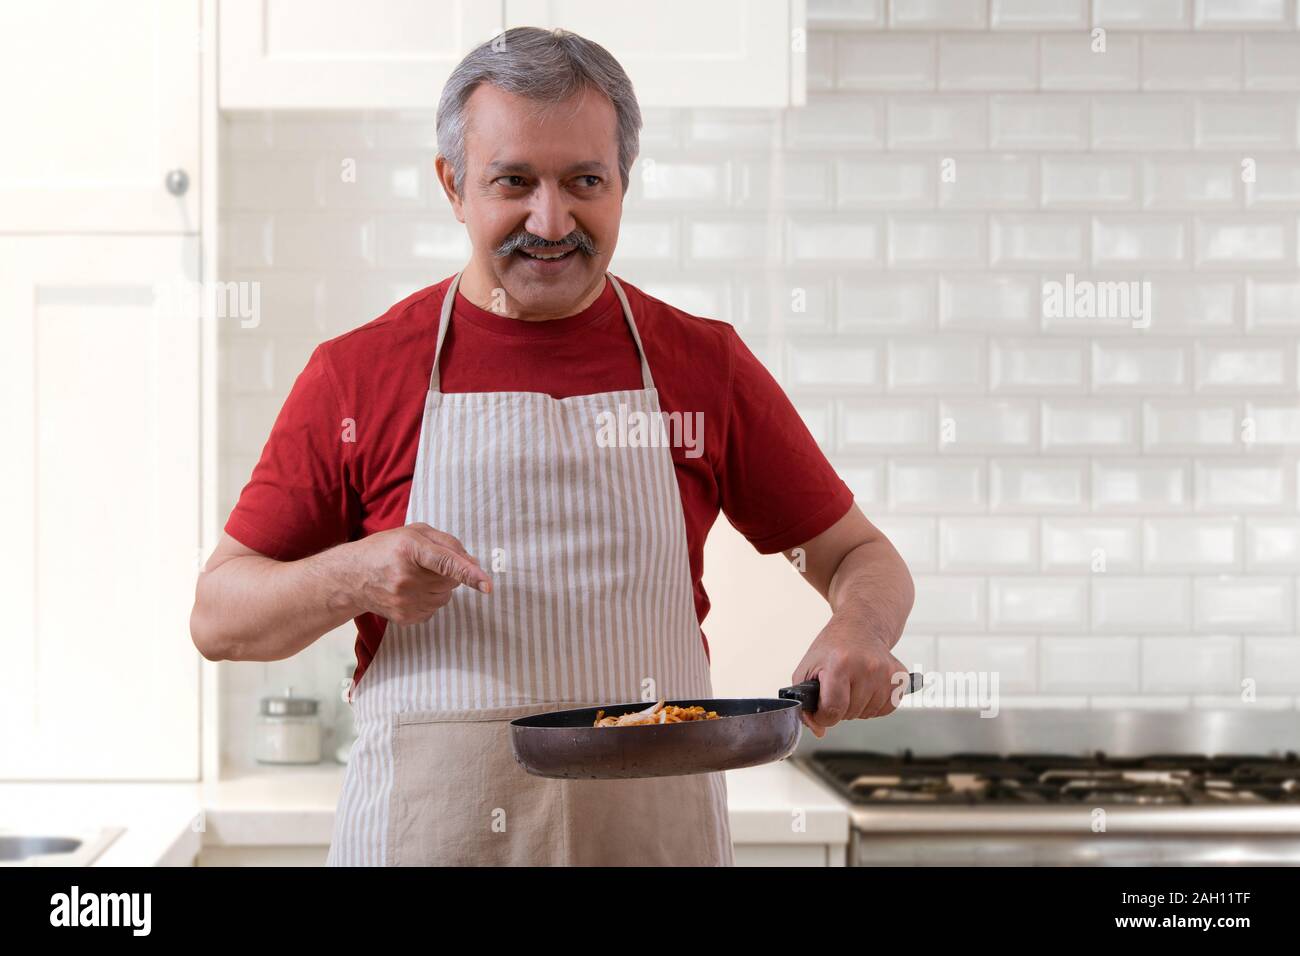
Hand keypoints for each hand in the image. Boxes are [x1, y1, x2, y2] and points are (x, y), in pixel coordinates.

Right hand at [345, 523, 490, 624]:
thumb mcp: (414, 532)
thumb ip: (448, 543)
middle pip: (451, 579)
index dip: (468, 573)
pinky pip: (435, 609)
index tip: (486, 585)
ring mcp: (404, 601)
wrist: (353, 577)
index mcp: (408, 548)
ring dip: (440, 586)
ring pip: (446, 595)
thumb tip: (474, 563)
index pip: (444, 562)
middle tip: (427, 564)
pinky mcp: (405, 618)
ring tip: (415, 576)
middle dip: (449, 572)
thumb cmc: (387, 549)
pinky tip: (411, 590)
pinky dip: (430, 599)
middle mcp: (405, 577)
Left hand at [790, 617, 907, 737]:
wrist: (860, 627)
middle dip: (840, 708)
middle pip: (850, 713)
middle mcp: (866, 667)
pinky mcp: (900, 677)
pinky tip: (868, 688)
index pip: (833, 709)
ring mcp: (886, 673)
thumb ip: (805, 702)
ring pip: (868, 714)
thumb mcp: (807, 669)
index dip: (823, 716)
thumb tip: (819, 729)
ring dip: (857, 707)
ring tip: (853, 685)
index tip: (821, 710)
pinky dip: (874, 705)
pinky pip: (887, 709)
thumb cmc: (832, 648)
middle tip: (838, 688)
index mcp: (840, 664)